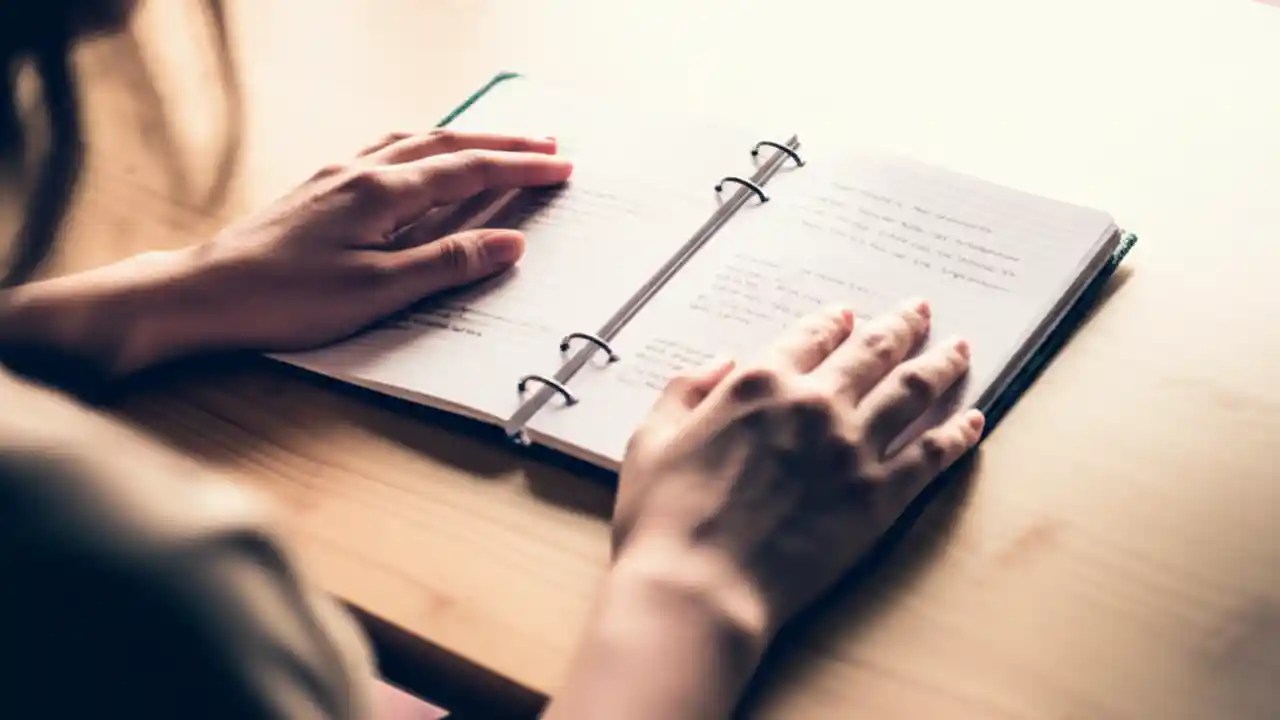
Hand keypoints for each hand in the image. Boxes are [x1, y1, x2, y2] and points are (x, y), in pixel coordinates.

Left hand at [0, 130, 572, 375]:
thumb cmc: (286, 299)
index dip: (520, 168)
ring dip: (464, 139)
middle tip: (547, 144)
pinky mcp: (320, 189)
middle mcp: (362, 172)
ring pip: (415, 141)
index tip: (562, 166)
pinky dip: (423, 148)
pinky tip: (421, 160)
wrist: (205, 293)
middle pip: (447, 144)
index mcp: (382, 193)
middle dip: (502, 143)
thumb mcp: (377, 292)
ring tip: (498, 143)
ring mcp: (337, 176)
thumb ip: (447, 263)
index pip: (469, 170)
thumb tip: (508, 242)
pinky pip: (386, 152)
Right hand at [613, 299, 983, 637]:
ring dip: (940, 364)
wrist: (701, 588)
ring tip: (960, 348)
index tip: (849, 314)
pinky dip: (956, 433)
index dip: (832, 322)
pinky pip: (931, 455)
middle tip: (921, 310)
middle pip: (872, 351)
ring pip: (912, 391)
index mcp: (760, 383)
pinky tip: (973, 419)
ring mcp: (853, 449)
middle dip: (900, 326)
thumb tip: (722, 362)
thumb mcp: (652, 438)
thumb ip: (686, 389)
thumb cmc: (666, 518)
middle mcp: (815, 404)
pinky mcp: (879, 497)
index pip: (809, 335)